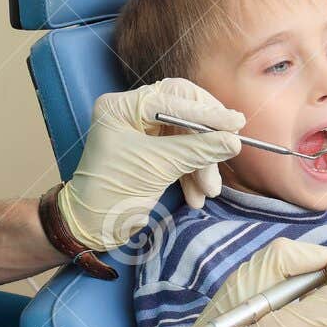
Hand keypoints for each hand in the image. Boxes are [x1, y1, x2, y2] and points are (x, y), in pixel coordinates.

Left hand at [57, 80, 243, 248]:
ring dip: (202, 163)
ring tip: (209, 190)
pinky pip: (182, 154)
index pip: (173, 97)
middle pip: (184, 113)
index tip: (235, 124)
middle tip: (228, 150)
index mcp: (121, 106)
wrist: (91, 228)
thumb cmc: (111, 193)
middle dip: (205, 139)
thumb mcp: (157, 167)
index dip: (207, 113)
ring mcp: (143, 132)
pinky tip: (197, 195)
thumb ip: (196, 150)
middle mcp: (131, 113)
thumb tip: (233, 141)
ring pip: (187, 137)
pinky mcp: (152, 152)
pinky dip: (192, 173)